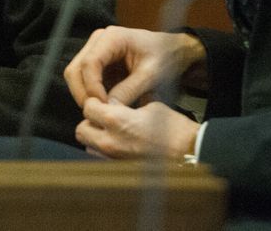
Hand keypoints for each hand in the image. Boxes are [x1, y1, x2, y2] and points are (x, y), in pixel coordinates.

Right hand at [64, 26, 204, 107]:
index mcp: (112, 37)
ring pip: (76, 75)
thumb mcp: (151, 74)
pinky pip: (85, 80)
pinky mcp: (97, 62)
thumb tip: (108, 108)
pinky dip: (92, 93)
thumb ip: (129, 90)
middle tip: (97, 112)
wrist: (171, 50)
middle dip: (83, 93)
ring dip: (85, 94)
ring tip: (103, 110)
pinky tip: (106, 103)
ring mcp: (96, 50)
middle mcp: (99, 40)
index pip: (89, 63)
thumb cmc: (164, 56)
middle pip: (75, 69)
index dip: (92, 87)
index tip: (103, 106)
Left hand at [75, 97, 198, 159]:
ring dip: (95, 137)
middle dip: (89, 121)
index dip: (95, 102)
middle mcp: (110, 141)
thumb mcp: (149, 106)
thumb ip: (125, 106)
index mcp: (116, 121)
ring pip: (89, 146)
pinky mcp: (120, 169)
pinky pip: (101, 157)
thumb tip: (113, 105)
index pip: (88, 108)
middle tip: (102, 115)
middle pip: (81, 130)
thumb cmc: (174, 130)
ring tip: (111, 130)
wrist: (189, 153)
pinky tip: (120, 142)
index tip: (102, 100)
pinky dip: (104, 149)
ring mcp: (113, 158)